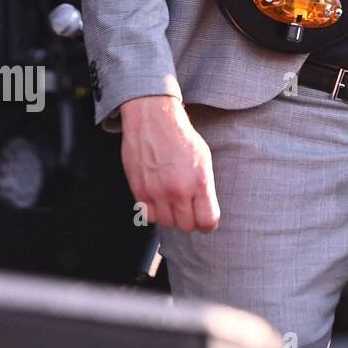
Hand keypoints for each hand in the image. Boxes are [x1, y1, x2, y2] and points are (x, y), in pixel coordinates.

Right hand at [119, 96, 220, 232]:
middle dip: (191, 220)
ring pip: (167, 224)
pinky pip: (149, 217)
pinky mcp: (139, 191)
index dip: (208, 224)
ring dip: (172, 217)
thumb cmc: (182, 138)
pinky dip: (155, 212)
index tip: (207, 221)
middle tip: (190, 209)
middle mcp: (178, 191)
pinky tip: (159, 200)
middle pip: (187, 226)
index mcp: (200, 182)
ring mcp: (157, 193)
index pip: (207, 221)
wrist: (154, 121)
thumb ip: (204, 187)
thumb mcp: (204, 159)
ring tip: (174, 202)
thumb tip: (205, 209)